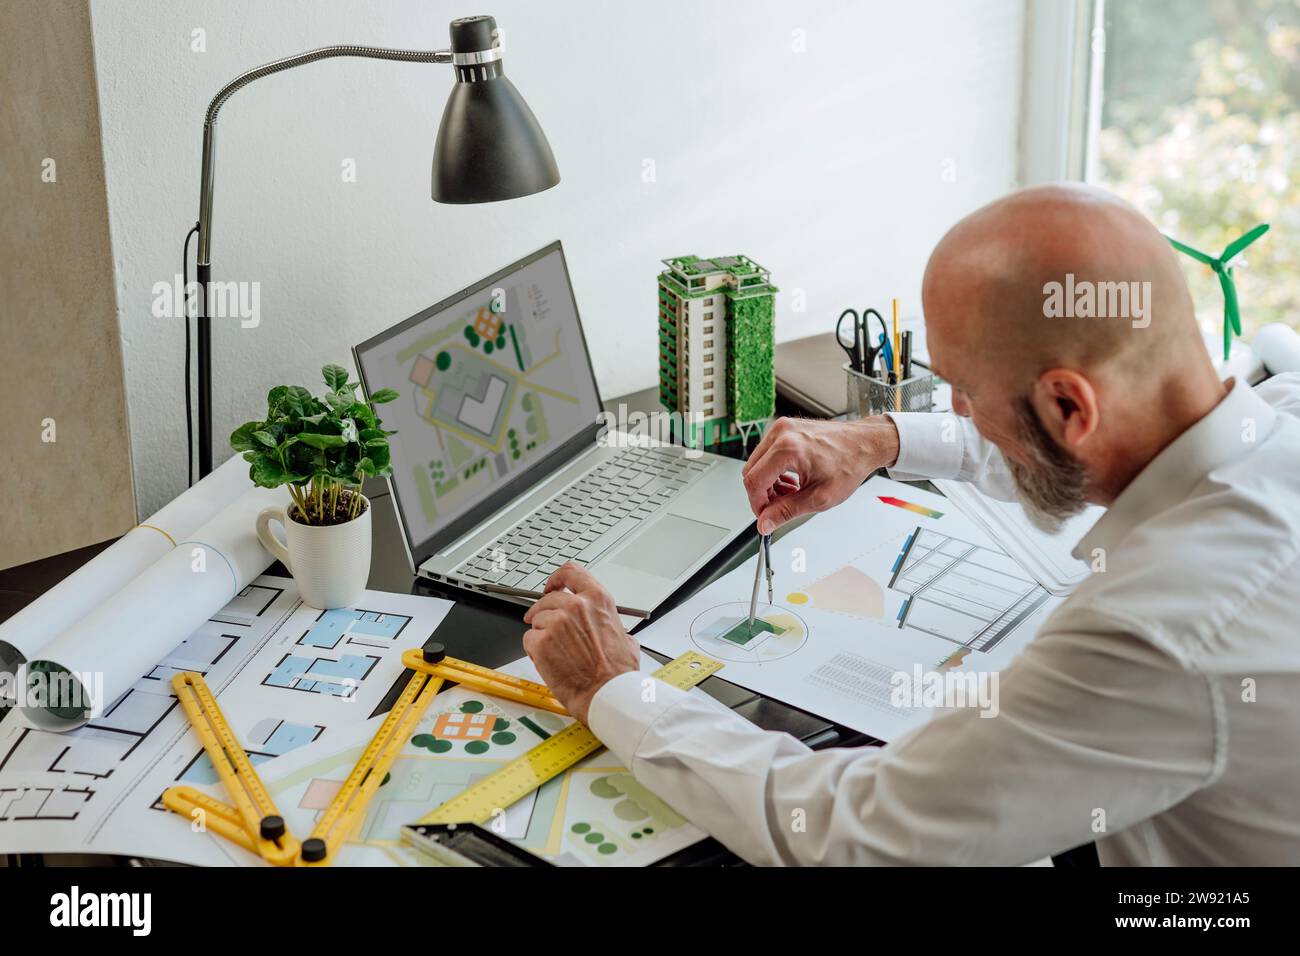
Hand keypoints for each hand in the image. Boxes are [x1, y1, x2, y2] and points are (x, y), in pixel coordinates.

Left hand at [522, 562, 638, 723]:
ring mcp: (556, 623)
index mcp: (597, 600)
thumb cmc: (617, 673)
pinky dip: (534, 651)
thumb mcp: (625, 637)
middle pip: (548, 598)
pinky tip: (549, 662)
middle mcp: (576, 606)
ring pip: (537, 620)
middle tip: (544, 625)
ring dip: (542, 634)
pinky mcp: (541, 642)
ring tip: (556, 653)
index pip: (571, 572)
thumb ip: (609, 624)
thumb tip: (608, 626)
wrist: (607, 695)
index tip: (552, 586)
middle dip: (544, 612)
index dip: (557, 578)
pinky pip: (529, 639)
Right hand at [741, 416, 899, 533]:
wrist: (865, 444)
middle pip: (751, 471)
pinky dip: (774, 470)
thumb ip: (787, 511)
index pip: (753, 481)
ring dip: (768, 483)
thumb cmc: (850, 464)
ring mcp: (782, 428)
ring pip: (757, 463)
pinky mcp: (785, 428)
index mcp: (788, 448)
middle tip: (780, 507)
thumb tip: (766, 523)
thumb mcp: (820, 497)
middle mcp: (781, 434)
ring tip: (791, 493)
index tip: (765, 515)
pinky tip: (792, 480)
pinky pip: (767, 453)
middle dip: (763, 494)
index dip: (757, 504)